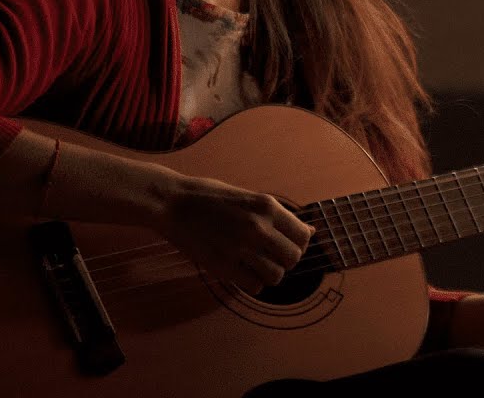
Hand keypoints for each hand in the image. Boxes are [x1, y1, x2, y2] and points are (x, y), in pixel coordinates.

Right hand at [154, 175, 315, 294]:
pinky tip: (243, 273)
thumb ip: (279, 216)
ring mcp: (241, 247)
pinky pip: (255, 286)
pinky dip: (253, 284)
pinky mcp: (223, 265)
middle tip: (271, 257)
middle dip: (285, 261)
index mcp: (267, 206)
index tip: (286, 245)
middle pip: (293, 258)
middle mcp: (258, 226)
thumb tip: (310, 231)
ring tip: (256, 266)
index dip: (298, 244)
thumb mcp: (250, 197)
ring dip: (270, 274)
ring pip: (276, 275)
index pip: (303, 236)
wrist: (172, 202)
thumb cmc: (210, 197)